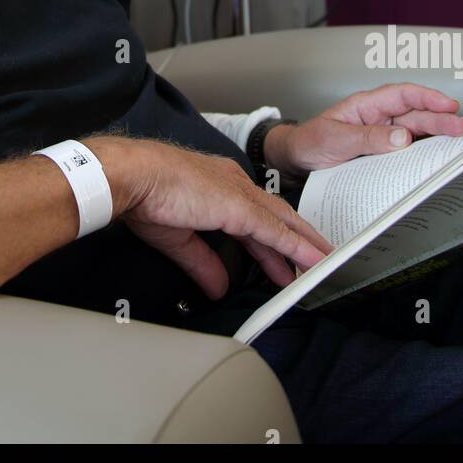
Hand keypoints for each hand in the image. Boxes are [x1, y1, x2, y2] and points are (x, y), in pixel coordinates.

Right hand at [95, 136, 332, 300]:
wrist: (137, 175)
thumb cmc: (147, 194)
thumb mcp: (179, 237)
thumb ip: (203, 262)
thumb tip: (217, 286)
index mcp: (219, 185)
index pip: (254, 216)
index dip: (270, 240)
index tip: (281, 259)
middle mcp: (235, 184)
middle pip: (276, 217)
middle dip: (295, 241)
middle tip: (313, 262)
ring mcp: (241, 195)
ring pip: (284, 223)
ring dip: (305, 245)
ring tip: (324, 264)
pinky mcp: (242, 208)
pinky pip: (278, 233)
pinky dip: (298, 248)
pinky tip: (313, 261)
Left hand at [263, 84, 462, 180]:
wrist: (297, 161)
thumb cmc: (311, 142)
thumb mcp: (334, 139)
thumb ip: (366, 138)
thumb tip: (402, 138)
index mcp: (367, 106)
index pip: (403, 95)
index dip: (428, 98)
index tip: (449, 105)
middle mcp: (381, 119)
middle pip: (418, 116)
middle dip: (444, 121)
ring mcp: (386, 137)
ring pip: (420, 133)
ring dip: (444, 136)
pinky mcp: (387, 156)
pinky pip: (412, 153)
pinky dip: (430, 154)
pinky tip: (447, 159)